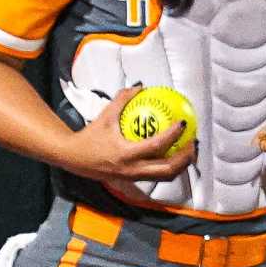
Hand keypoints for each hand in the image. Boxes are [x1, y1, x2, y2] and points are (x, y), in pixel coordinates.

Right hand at [62, 86, 197, 182]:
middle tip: (193, 142)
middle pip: (167, 169)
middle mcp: (132, 169)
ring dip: (180, 166)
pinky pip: (156, 176)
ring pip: (165, 177)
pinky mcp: (132, 180)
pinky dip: (168, 168)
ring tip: (188, 152)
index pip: (156, 146)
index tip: (182, 123)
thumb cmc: (89, 137)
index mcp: (125, 154)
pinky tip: (173, 157)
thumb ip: (122, 99)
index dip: (173, 135)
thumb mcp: (105, 116)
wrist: (73, 158)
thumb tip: (139, 86)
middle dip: (184, 158)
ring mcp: (133, 177)